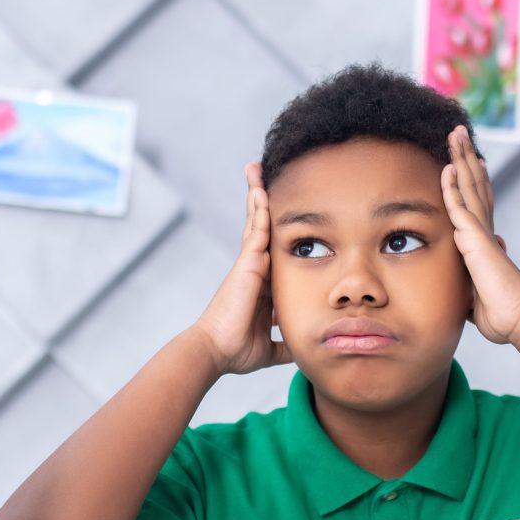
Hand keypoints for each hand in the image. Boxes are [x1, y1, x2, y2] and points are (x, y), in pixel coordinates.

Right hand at [193, 163, 293, 374]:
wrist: (216, 351)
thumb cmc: (236, 350)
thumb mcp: (272, 347)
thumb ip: (287, 344)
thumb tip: (303, 350)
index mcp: (261, 286)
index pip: (270, 252)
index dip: (274, 232)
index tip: (281, 217)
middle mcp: (254, 271)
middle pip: (260, 230)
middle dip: (261, 204)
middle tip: (261, 177)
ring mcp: (249, 265)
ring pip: (256, 223)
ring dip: (257, 195)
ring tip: (257, 168)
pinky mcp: (246, 264)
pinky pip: (256, 230)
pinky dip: (259, 209)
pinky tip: (261, 189)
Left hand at [441, 126, 519, 345]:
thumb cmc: (501, 314)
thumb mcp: (478, 296)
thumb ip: (473, 285)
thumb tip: (474, 285)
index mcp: (485, 242)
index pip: (476, 203)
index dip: (470, 180)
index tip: (465, 161)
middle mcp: (485, 232)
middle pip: (474, 185)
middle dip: (466, 158)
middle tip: (458, 133)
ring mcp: (481, 233)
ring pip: (469, 187)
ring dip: (461, 160)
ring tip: (455, 134)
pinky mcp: (476, 241)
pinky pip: (460, 208)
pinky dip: (452, 187)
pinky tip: (447, 168)